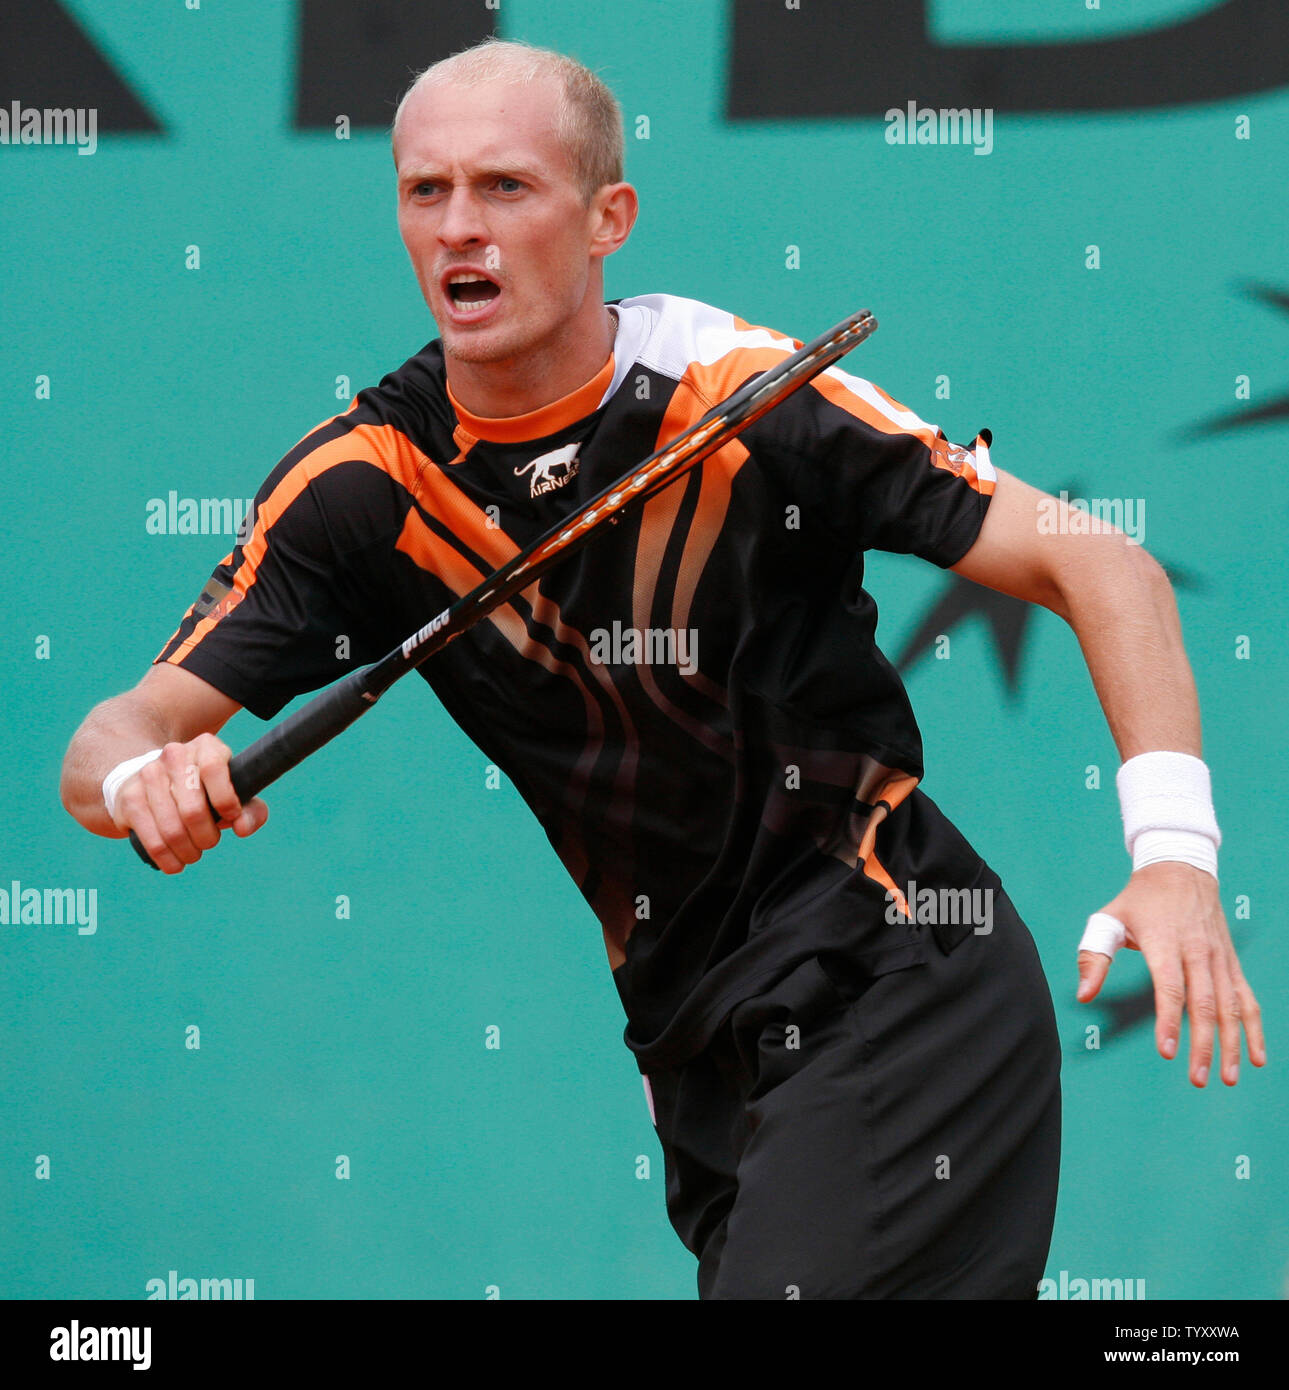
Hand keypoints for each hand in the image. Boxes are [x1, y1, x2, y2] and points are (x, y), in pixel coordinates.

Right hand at [109, 734, 267, 873]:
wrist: (154, 781)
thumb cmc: (203, 791)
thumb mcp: (233, 793)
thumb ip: (250, 810)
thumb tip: (242, 828)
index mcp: (206, 747)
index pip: (214, 769)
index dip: (226, 801)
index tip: (230, 816)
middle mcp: (174, 755)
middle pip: (193, 811)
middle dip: (207, 838)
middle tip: (209, 842)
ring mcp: (148, 775)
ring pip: (173, 831)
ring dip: (189, 852)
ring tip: (193, 853)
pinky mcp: (129, 798)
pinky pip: (153, 841)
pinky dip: (168, 860)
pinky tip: (175, 862)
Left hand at [1077, 861, 1264, 1086]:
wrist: (1180, 869)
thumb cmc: (1140, 899)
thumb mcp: (1109, 919)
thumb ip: (1094, 956)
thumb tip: (1083, 994)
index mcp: (1164, 942)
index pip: (1170, 988)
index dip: (1169, 1021)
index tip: (1167, 1052)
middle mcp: (1197, 952)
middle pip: (1204, 1004)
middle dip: (1202, 1045)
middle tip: (1196, 1078)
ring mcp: (1219, 958)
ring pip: (1230, 1007)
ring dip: (1232, 1045)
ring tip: (1227, 1078)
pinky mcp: (1231, 962)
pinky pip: (1247, 999)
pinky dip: (1254, 1028)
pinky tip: (1256, 1057)